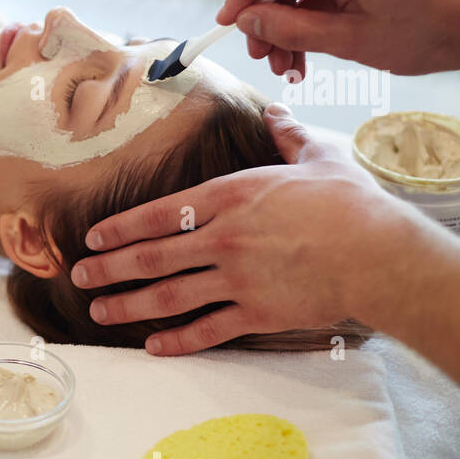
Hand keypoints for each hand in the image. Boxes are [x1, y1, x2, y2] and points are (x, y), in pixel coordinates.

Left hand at [69, 104, 423, 354]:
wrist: (381, 255)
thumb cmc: (352, 204)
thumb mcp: (318, 158)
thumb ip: (288, 136)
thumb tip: (277, 112)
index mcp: (230, 197)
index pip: (158, 213)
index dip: (120, 227)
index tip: (93, 237)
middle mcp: (222, 239)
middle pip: (152, 256)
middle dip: (109, 268)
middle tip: (78, 276)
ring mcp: (237, 280)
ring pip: (168, 296)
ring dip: (128, 305)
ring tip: (98, 311)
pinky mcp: (257, 313)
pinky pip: (207, 330)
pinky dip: (177, 341)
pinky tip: (152, 346)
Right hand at [217, 0, 459, 76]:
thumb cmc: (425, 32)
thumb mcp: (349, 39)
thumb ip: (291, 29)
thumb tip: (246, 22)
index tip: (231, 25)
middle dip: (265, 14)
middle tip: (264, 56)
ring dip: (285, 21)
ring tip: (288, 65)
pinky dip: (306, 15)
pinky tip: (305, 52)